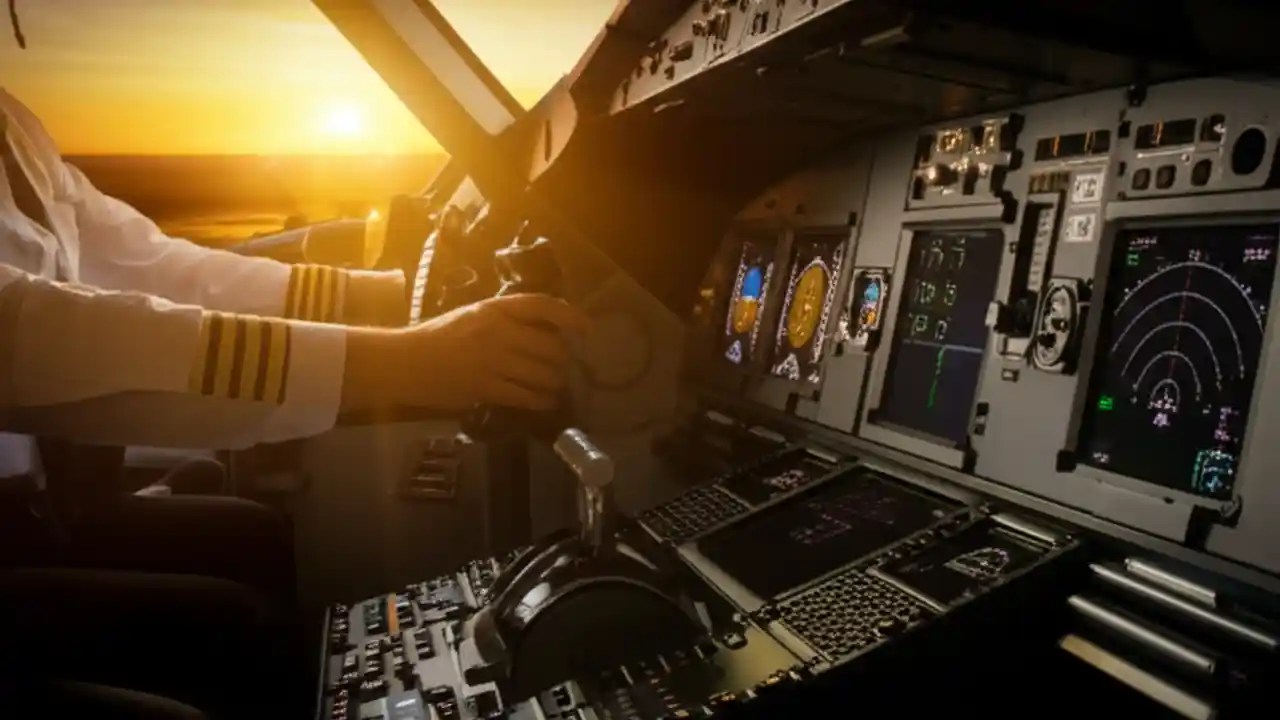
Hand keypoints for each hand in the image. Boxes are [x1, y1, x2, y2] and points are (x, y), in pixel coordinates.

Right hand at [344, 294, 590, 413]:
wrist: (406, 362)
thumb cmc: (440, 337)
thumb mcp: (474, 316)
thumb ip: (506, 321)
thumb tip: (544, 332)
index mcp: (495, 309)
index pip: (542, 306)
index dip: (570, 316)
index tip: (587, 329)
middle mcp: (498, 332)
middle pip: (551, 346)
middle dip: (562, 360)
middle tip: (563, 367)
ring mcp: (493, 362)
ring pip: (543, 375)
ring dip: (555, 383)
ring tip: (556, 387)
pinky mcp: (487, 388)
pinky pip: (527, 396)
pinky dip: (542, 401)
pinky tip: (546, 403)